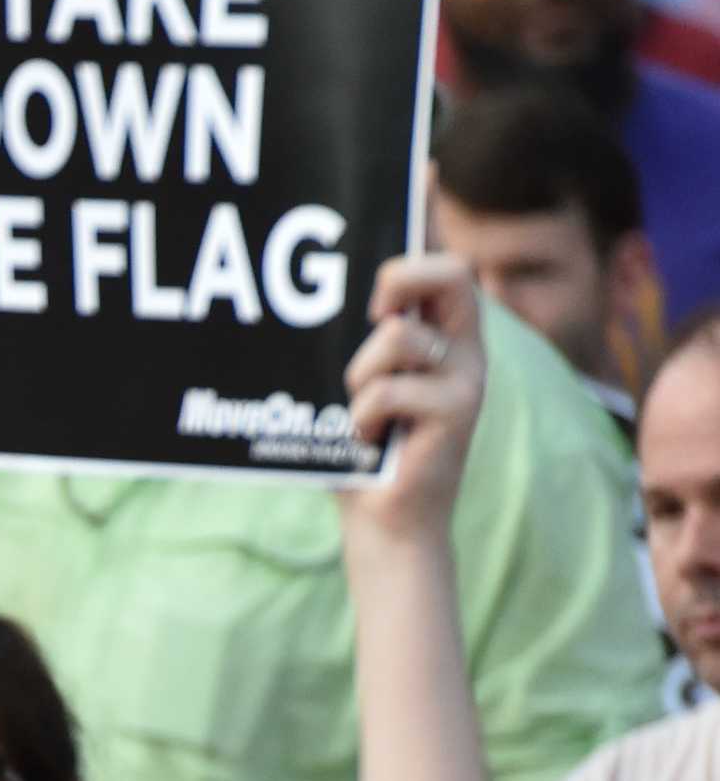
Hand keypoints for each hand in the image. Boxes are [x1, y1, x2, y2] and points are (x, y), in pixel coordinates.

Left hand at [338, 254, 486, 538]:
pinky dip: (360, 416)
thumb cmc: (359, 453)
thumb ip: (355, 346)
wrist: (382, 522)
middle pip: (454, 274)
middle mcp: (463, 351)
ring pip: (400, 336)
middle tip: (371, 315)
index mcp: (442, 338)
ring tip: (360, 413)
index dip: (412, 258)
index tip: (372, 295)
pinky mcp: (459, 411)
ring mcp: (466, 379)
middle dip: (400, 278)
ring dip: (360, 373)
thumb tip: (314, 303)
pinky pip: (387, 390)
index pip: (449, 270)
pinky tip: (368, 440)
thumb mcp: (355, 388)